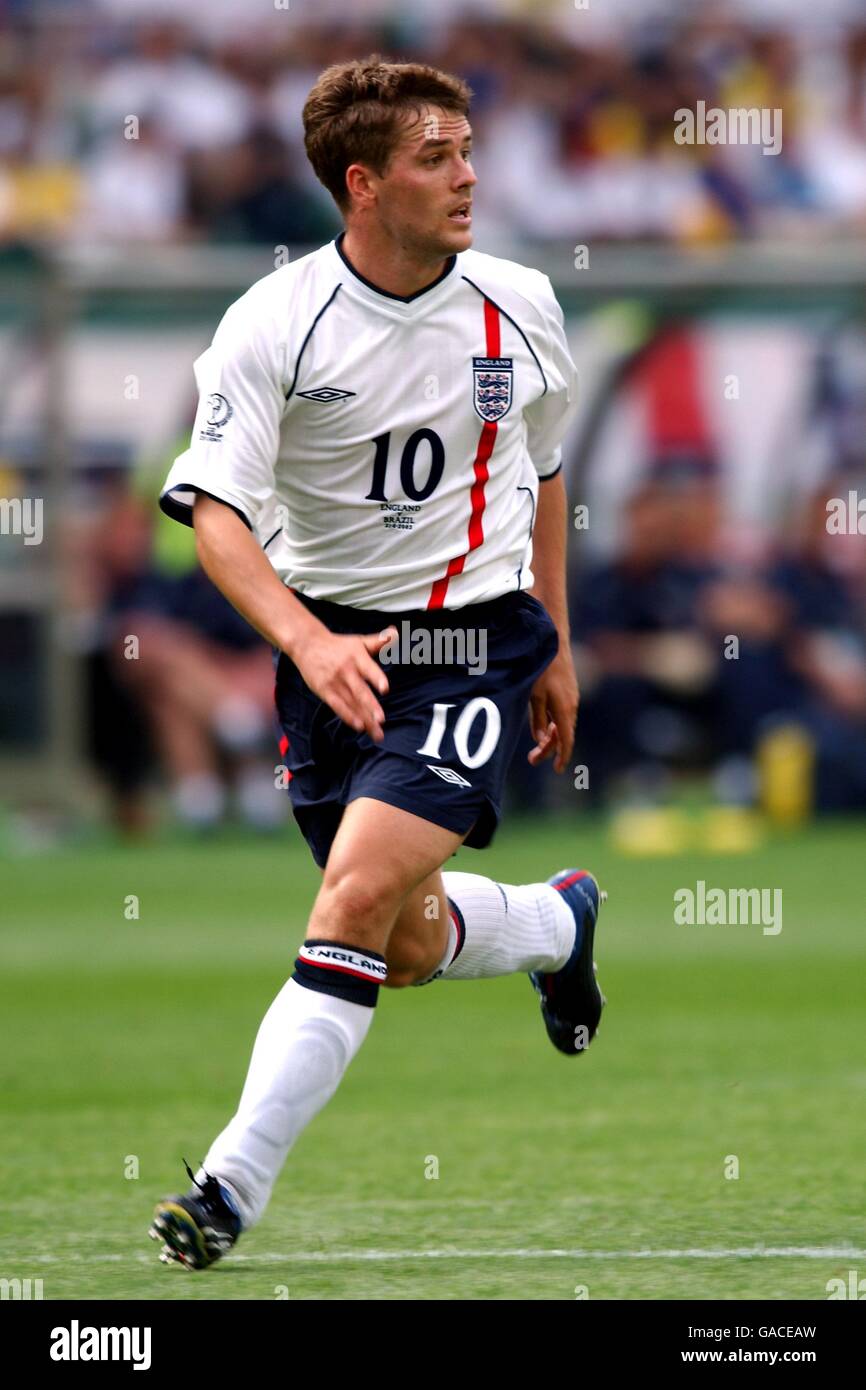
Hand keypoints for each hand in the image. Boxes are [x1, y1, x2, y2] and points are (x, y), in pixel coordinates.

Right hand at [294, 627, 397, 742]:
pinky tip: (359, 726)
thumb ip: (379, 641)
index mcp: (357, 657)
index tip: (385, 689)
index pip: (368, 669)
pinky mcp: (325, 691)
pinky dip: (348, 716)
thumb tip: (395, 633)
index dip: (377, 678)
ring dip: (364, 718)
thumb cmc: (338, 645)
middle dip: (370, 706)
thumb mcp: (359, 641)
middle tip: (381, 720)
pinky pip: (338, 706)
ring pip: (352, 703)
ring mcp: (335, 682)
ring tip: (376, 732)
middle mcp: (346, 671)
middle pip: (360, 691)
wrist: (308, 645)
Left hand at [527, 645, 578, 773]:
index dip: (561, 757)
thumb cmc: (542, 668)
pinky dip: (554, 724)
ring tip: (536, 745)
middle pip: (564, 735)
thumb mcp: (534, 696)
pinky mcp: (569, 690)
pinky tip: (545, 725)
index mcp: (564, 710)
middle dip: (549, 749)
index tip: (556, 769)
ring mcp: (572, 698)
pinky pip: (563, 714)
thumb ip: (538, 719)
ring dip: (551, 737)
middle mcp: (572, 706)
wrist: (554, 641)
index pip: (566, 741)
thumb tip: (540, 738)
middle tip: (531, 759)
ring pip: (564, 724)